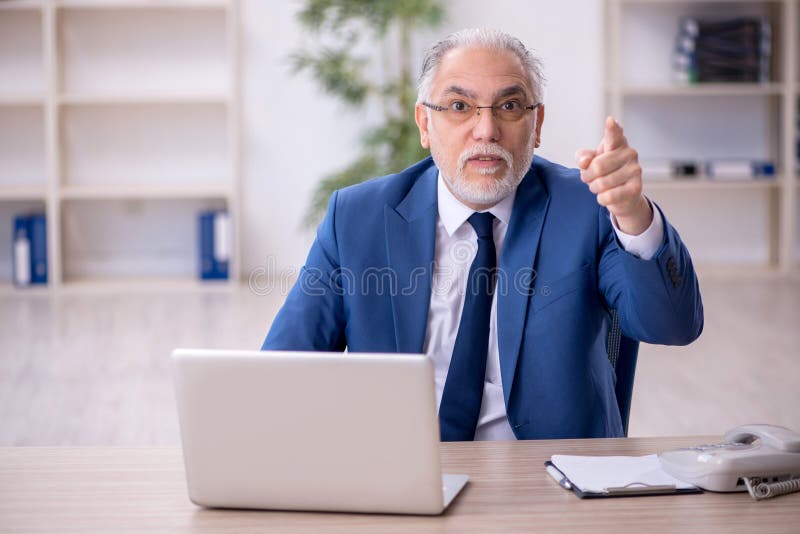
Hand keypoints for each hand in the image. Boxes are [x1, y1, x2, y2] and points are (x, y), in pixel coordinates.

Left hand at [575, 116, 651, 234]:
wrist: (622, 196)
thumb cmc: (604, 173)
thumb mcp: (589, 162)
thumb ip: (583, 157)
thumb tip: (585, 161)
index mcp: (617, 143)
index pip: (614, 134)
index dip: (612, 129)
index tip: (610, 120)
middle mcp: (629, 153)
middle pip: (597, 166)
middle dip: (587, 176)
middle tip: (590, 178)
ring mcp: (635, 170)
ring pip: (601, 183)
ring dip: (594, 188)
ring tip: (600, 186)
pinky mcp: (636, 188)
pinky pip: (608, 196)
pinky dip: (602, 199)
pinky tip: (607, 196)